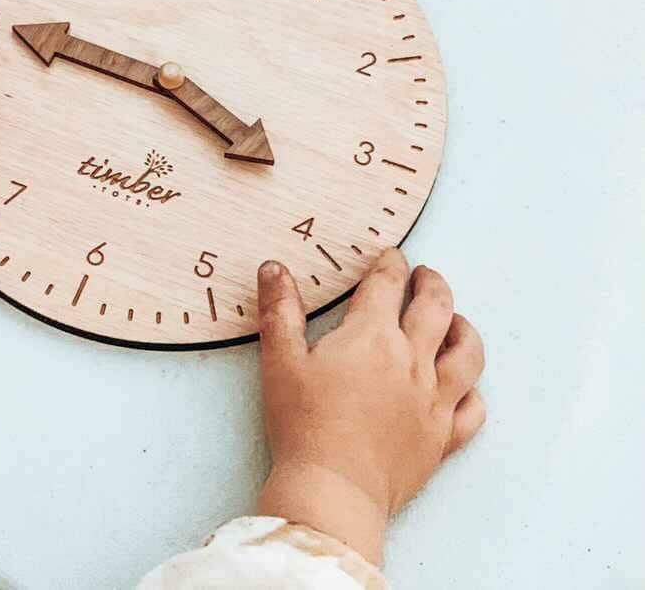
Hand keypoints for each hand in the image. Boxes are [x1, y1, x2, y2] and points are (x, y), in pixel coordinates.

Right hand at [255, 248, 485, 564]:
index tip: (392, 256)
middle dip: (432, 284)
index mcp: (372, 337)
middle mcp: (412, 361)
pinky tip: (464, 388)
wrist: (333, 490)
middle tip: (427, 275)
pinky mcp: (441, 438)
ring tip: (457, 320)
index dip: (391, 264)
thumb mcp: (279, 361)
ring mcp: (433, 401)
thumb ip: (279, 311)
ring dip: (464, 330)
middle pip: (436, 309)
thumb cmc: (302, 424)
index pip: (388, 285)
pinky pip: (472, 410)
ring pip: (467, 354)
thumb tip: (274, 269)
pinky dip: (472, 393)